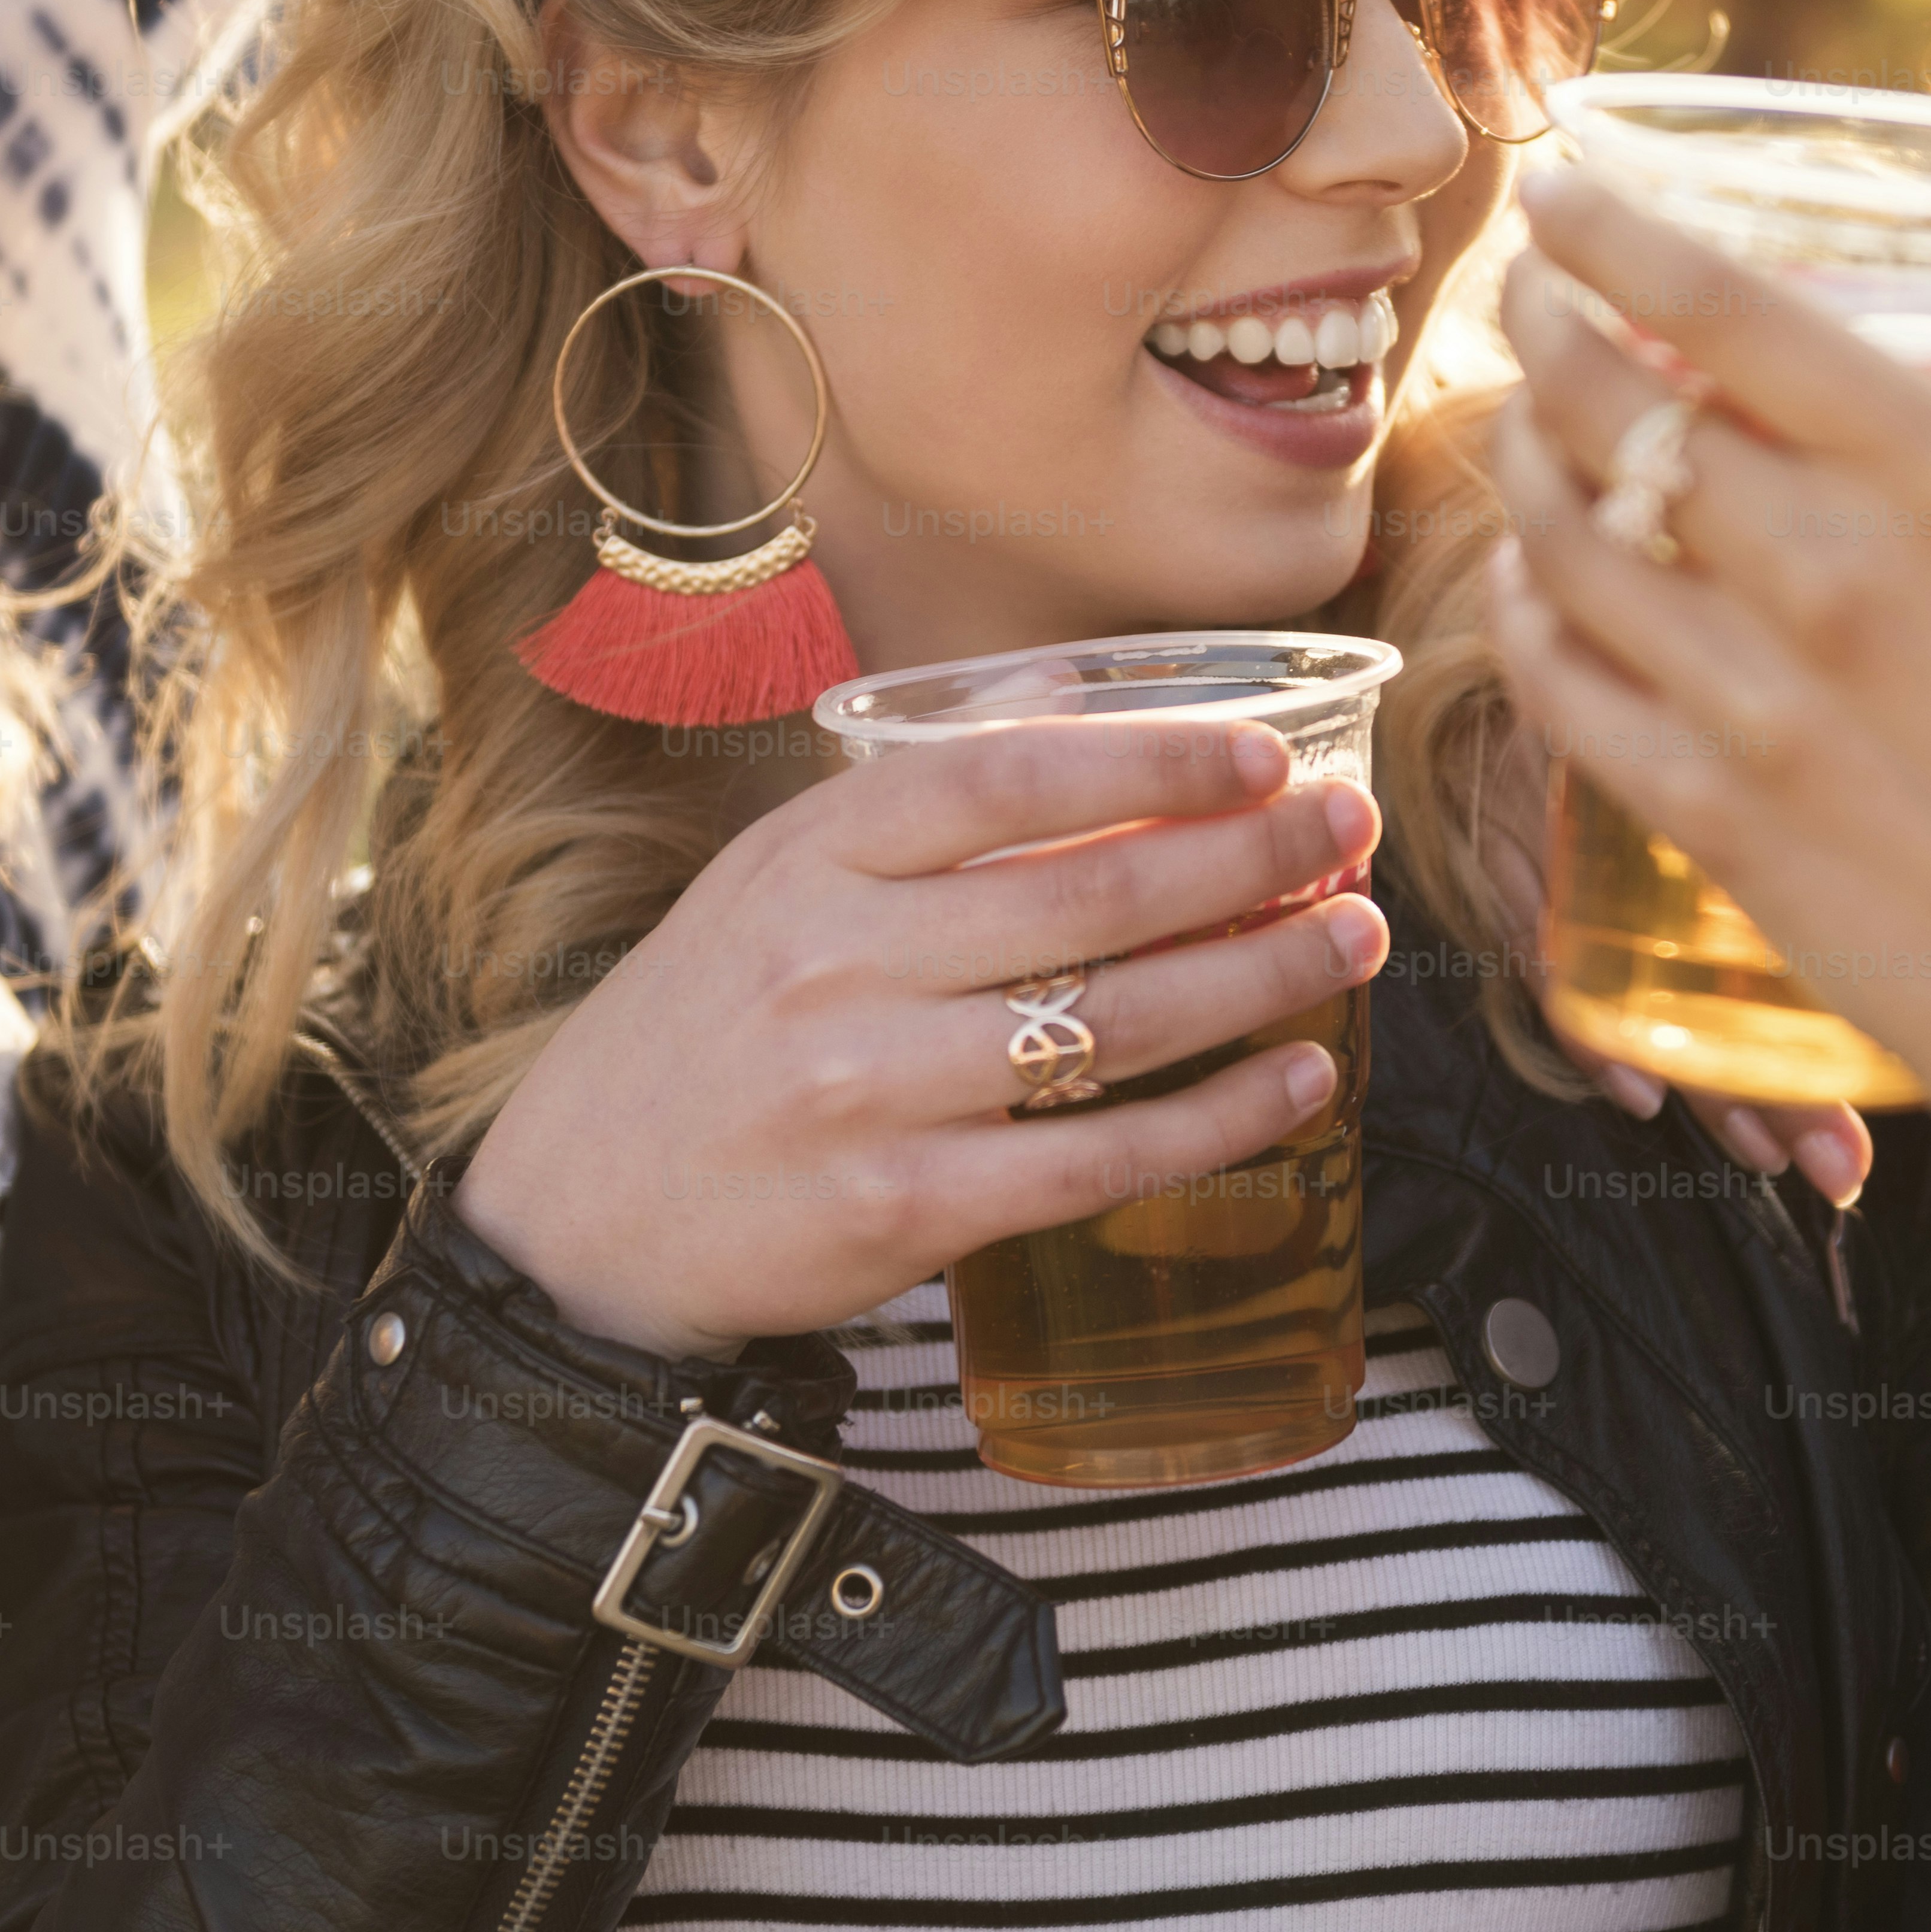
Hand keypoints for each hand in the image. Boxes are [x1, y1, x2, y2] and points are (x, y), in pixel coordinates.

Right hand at [455, 715, 1386, 1361]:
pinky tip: (1299, 1081)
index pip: (1007, 779)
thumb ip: (917, 804)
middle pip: (1090, 897)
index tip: (1267, 755)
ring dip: (1261, 975)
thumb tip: (1074, 709)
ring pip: (1115, 1022)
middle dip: (1250, 858)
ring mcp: (872, 1089)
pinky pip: (1098, 1158)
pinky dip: (1217, 1120)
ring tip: (1353, 939)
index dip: (1153, 760)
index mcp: (809, 857)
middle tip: (1352, 832)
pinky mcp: (905, 1207)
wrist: (577, 1221)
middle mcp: (839, 962)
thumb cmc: (701, 1034)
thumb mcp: (771, 884)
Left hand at [1483, 166, 1930, 1189]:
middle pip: (1608, 402)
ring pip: (1560, 533)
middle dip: (1538, 327)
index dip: (1611, 231)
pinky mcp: (1711, 813)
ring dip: (1518, 458)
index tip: (1561, 189)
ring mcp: (1756, 699)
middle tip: (1529, 299)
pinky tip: (1526, 577)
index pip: (1724, 304)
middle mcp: (1831, 573)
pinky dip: (1521, 609)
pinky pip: (1558, 679)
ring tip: (1526, 424)